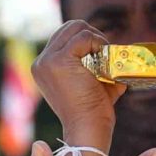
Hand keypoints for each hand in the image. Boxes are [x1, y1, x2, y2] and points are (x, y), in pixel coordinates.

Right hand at [31, 20, 121, 149]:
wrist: (88, 129)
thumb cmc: (92, 111)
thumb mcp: (89, 82)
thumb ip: (94, 64)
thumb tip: (114, 52)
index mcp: (43, 67)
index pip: (65, 36)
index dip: (87, 41)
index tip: (101, 56)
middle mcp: (40, 62)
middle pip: (69, 27)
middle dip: (92, 35)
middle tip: (106, 53)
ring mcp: (47, 60)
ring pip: (77, 27)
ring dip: (96, 39)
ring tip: (106, 58)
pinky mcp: (59, 60)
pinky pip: (84, 36)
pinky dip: (98, 43)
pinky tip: (105, 59)